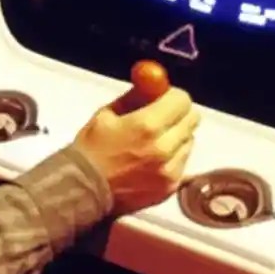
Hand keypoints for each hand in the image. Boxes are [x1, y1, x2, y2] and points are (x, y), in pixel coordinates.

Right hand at [71, 87, 199, 214]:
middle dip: (179, 113)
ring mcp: (169, 170)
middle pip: (192, 119)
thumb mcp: (106, 114)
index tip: (164, 97)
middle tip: (164, 116)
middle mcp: (164, 147)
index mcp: (146, 125)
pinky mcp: (170, 187)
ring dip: (177, 136)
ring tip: (155, 141)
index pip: (181, 100)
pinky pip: (183, 162)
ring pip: (189, 141)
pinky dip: (173, 157)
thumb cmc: (91, 149)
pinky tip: (153, 160)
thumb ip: (134, 97)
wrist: (82, 190)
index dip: (173, 95)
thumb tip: (152, 83)